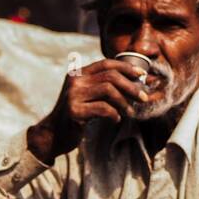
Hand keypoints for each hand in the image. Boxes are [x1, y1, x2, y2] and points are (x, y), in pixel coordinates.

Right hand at [26, 59, 140, 163]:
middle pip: (110, 76)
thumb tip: (134, 82)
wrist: (54, 134)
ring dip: (124, 102)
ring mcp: (73, 95)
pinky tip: (115, 120)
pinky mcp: (74, 111)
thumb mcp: (87, 95)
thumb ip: (102, 86)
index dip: (126, 67)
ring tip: (130, 112)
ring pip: (109, 90)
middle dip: (131, 87)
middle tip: (143, 98)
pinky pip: (103, 108)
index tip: (141, 75)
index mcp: (78, 73)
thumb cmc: (76, 115)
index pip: (106, 64)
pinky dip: (114, 114)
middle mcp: (75, 81)